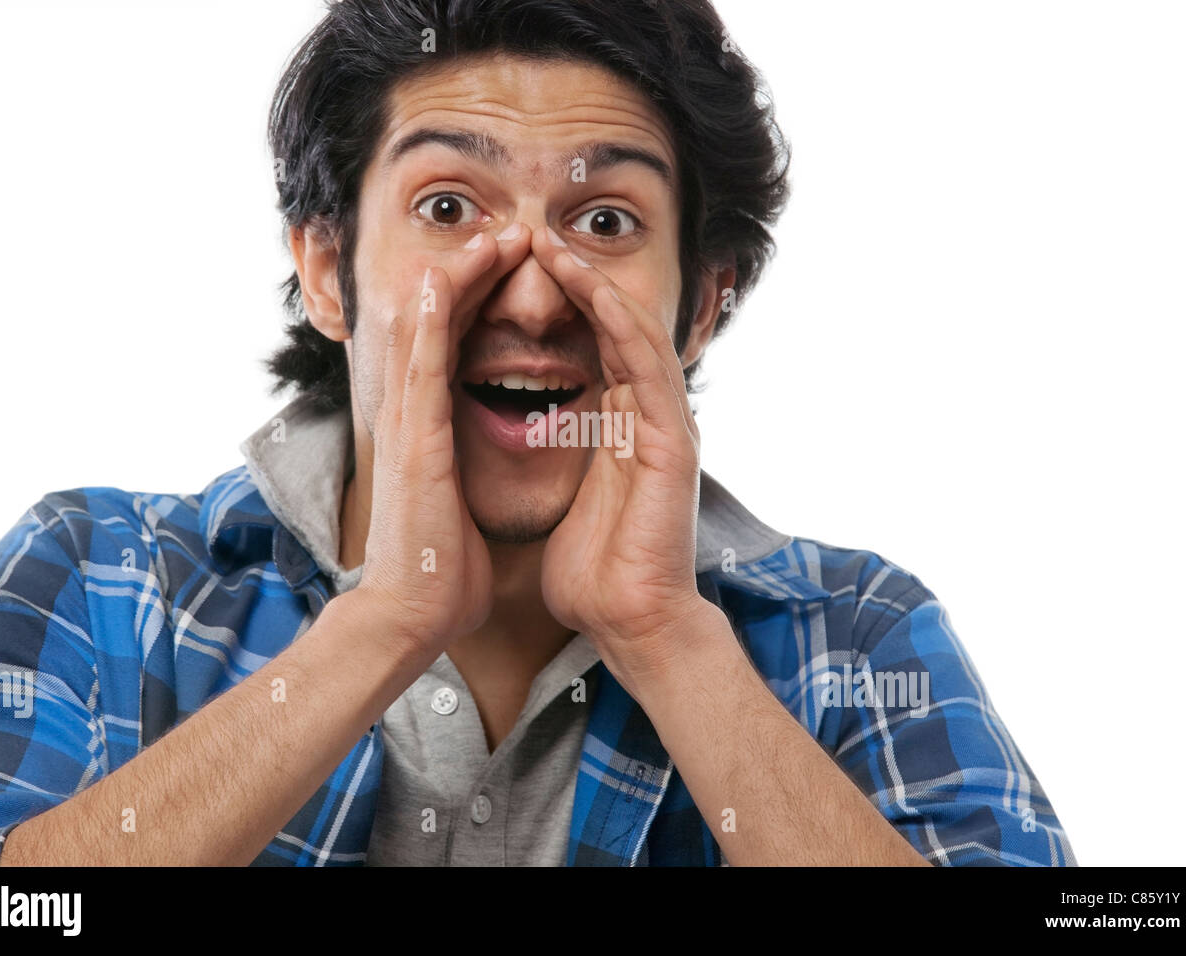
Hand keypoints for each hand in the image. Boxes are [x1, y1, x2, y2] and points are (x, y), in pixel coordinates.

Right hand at [352, 226, 533, 657]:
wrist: (412, 615)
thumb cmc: (441, 570)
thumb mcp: (460, 501)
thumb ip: (466, 467)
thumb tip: (489, 456)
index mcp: (428, 429)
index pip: (452, 345)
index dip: (480, 303)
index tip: (514, 271)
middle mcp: (411, 416)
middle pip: (438, 321)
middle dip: (474, 273)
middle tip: (511, 234)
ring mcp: (407, 424)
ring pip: (428, 327)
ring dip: (462, 276)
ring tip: (497, 237)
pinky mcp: (415, 440)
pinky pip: (425, 363)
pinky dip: (439, 315)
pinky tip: (453, 276)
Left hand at [532, 232, 712, 684]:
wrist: (630, 624)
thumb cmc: (596, 574)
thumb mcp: (567, 498)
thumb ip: (563, 461)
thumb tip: (534, 441)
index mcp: (620, 430)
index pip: (590, 348)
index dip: (556, 307)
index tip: (512, 275)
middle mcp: (646, 418)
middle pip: (612, 328)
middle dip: (573, 281)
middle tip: (530, 238)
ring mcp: (665, 426)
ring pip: (632, 334)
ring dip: (594, 286)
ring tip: (553, 246)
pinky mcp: (674, 442)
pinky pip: (647, 367)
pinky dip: (620, 324)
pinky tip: (591, 290)